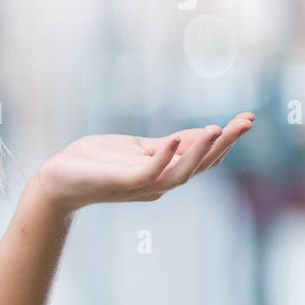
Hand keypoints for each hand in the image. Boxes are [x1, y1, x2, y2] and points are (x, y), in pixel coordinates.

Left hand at [33, 112, 255, 213]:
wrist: (56, 179)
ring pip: (181, 174)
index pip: (203, 158)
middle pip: (201, 167)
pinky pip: (149, 173)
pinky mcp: (121, 183)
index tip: (248, 118)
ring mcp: (140, 186)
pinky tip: (177, 140)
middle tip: (247, 122)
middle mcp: (158, 184)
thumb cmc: (94, 163)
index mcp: (163, 172)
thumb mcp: (136, 148)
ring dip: (201, 153)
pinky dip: (165, 158)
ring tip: (218, 129)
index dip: (226, 140)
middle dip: (226, 144)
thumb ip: (166, 145)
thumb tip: (199, 134)